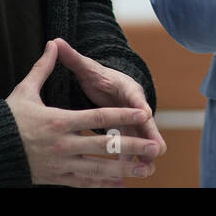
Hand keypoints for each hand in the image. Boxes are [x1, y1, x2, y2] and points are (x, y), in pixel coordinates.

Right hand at [6, 41, 158, 186]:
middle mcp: (62, 144)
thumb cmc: (7, 120)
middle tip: (155, 148)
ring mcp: (59, 164)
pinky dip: (103, 183)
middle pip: (104, 147)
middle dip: (133, 147)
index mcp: (58, 121)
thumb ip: (44, 68)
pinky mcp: (55, 178)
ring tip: (146, 169)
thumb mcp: (25, 91)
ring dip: (124, 169)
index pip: (98, 117)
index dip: (122, 114)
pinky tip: (120, 182)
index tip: (144, 113)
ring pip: (98, 169)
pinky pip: (83, 182)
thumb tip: (53, 43)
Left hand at [51, 37, 165, 171]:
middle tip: (158, 149)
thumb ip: (74, 58)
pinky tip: (133, 175)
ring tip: (149, 169)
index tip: (146, 114)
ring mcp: (133, 120)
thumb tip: (56, 41)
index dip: (140, 106)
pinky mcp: (128, 132)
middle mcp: (134, 105)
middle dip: (151, 135)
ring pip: (141, 137)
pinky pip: (132, 146)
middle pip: (145, 121)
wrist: (109, 85)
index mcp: (126, 88)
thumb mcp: (88, 69)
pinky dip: (133, 159)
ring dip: (145, 152)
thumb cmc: (98, 77)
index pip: (135, 96)